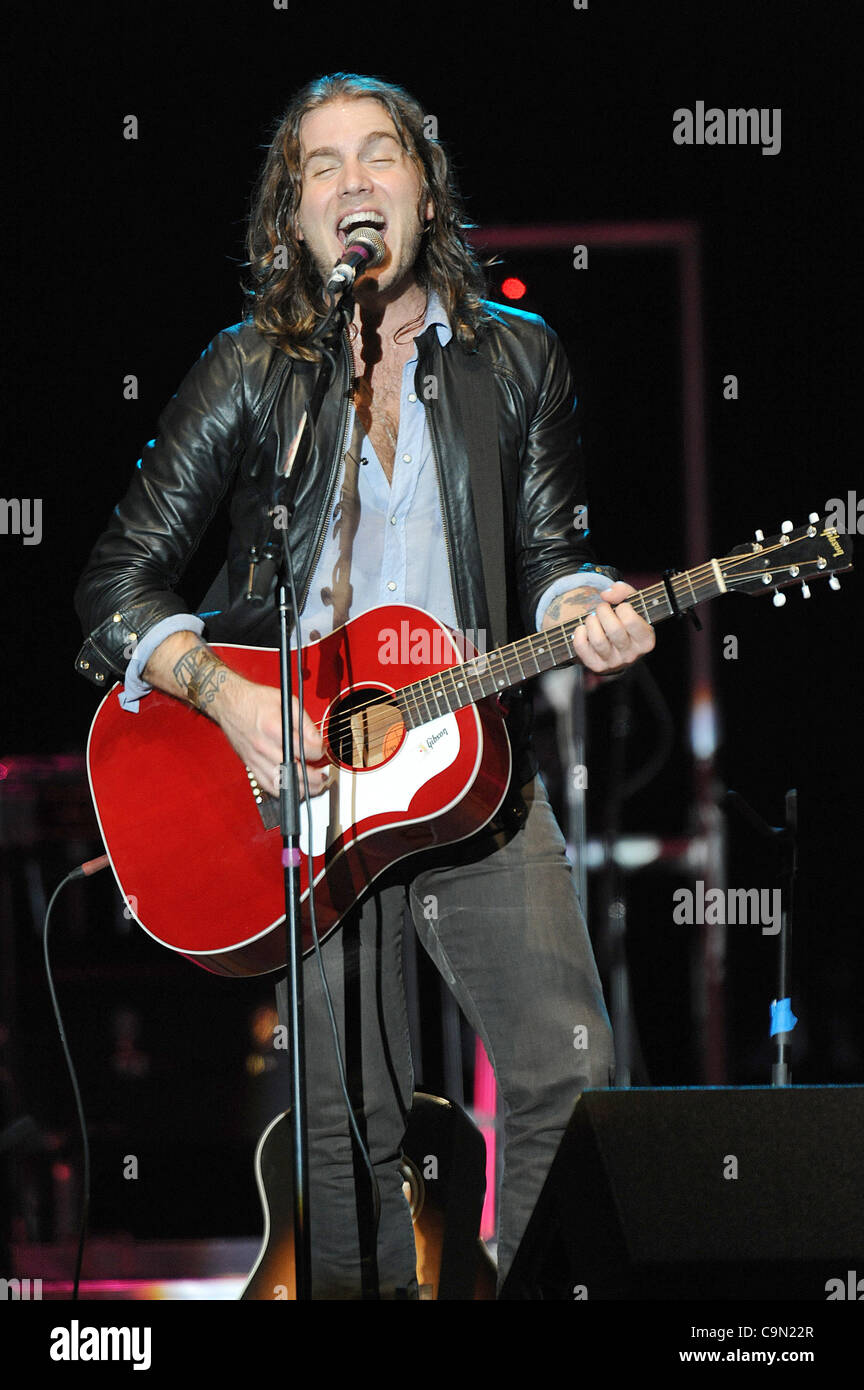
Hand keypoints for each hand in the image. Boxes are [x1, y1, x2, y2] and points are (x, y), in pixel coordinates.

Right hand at [212, 675, 328, 797]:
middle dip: (314, 777)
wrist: (229, 703)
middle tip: (323, 776)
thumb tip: (317, 740)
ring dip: (300, 788)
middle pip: (294, 771)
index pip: (304, 750)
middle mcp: (263, 746)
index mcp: (274, 729)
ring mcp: (255, 758)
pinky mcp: (250, 764)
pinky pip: (266, 785)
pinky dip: (282, 790)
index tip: (322, 750)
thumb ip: (304, 722)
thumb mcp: (286, 702)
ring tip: (312, 786)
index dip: (319, 752)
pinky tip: (292, 787)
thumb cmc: (254, 700)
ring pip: (281, 783)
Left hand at [542, 582, 654, 674]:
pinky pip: (582, 648)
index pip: (631, 621)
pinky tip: (584, 628)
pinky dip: (579, 633)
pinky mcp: (596, 666)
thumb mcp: (632, 603)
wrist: (617, 647)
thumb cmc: (625, 621)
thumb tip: (606, 595)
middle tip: (602, 608)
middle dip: (603, 611)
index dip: (623, 608)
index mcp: (646, 641)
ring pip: (598, 640)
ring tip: (593, 618)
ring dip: (591, 622)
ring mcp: (613, 663)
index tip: (621, 607)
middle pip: (614, 630)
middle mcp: (631, 655)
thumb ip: (623, 591)